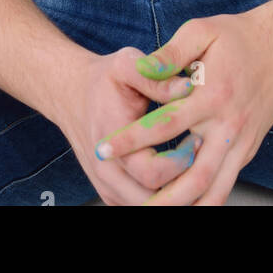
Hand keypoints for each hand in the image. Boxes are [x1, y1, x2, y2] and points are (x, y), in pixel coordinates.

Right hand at [54, 45, 202, 205]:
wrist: (72, 95)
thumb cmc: (104, 80)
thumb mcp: (127, 64)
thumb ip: (157, 78)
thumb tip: (188, 87)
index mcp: (112, 140)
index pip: (151, 173)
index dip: (181, 162)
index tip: (197, 139)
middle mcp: (106, 170)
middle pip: (152, 200)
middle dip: (183, 184)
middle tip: (200, 157)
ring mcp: (107, 186)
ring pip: (147, 207)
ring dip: (174, 195)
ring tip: (193, 166)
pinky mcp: (111, 194)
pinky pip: (141, 207)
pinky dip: (162, 199)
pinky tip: (179, 178)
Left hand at [92, 9, 272, 205]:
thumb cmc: (238, 37)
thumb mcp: (202, 31)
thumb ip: (171, 52)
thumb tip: (143, 69)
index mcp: (212, 94)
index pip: (166, 124)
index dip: (132, 138)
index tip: (103, 147)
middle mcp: (228, 124)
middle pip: (194, 174)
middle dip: (161, 195)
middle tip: (134, 204)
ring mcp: (242, 141)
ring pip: (215, 188)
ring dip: (187, 207)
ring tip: (157, 214)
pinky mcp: (248, 149)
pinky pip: (227, 182)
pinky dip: (207, 200)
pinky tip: (187, 205)